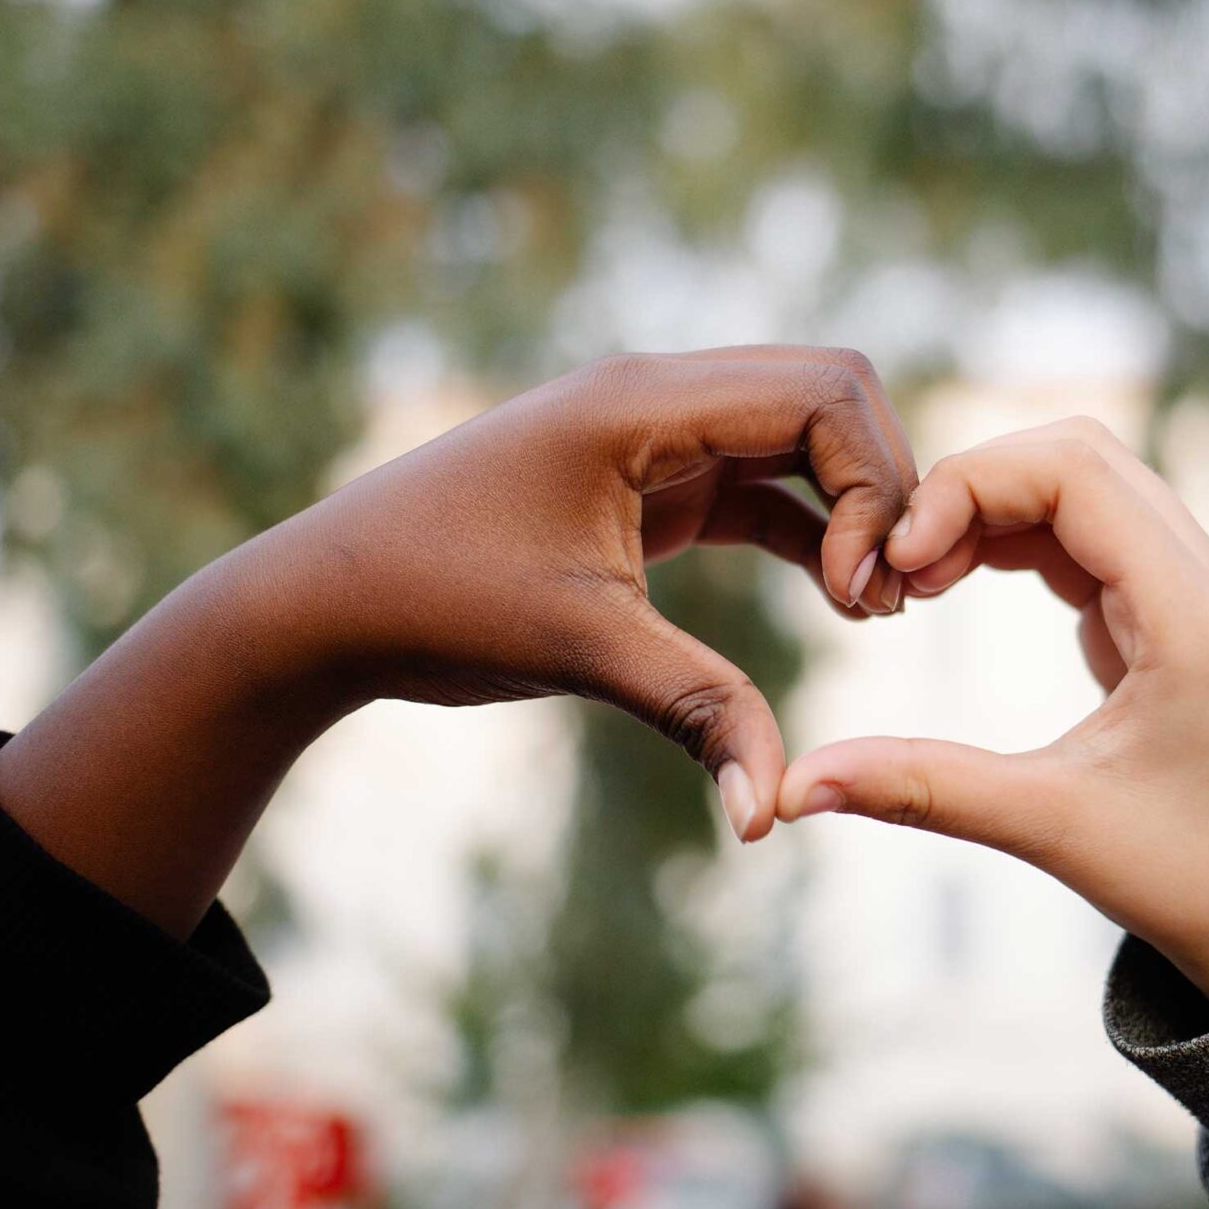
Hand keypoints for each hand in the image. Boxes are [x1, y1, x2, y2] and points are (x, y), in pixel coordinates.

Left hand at [0, 346, 914, 933]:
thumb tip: (771, 815)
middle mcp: (657, 396)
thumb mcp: (578, 649)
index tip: (863, 594)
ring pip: (799, 435)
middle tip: (884, 598)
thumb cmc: (434, 602)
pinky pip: (758, 481)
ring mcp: (653, 434)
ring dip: (849, 507)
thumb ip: (695, 712)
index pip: (822, 394)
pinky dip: (810, 528)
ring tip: (870, 607)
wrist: (324, 602)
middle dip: (879, 487)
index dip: (875, 486)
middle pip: (827, 395)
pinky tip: (836, 599)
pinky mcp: (647, 482)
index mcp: (642, 402)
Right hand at [775, 418, 1208, 1016]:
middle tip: (897, 565)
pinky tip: (953, 580)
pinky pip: (1086, 526)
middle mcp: (1203, 577)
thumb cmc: (1184, 875)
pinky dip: (1013, 534)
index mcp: (1189, 613)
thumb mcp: (1047, 828)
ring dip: (989, 506)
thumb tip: (795, 787)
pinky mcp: (1168, 604)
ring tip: (915, 577)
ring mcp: (1191, 584)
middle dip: (971, 484)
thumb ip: (921, 790)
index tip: (901, 561)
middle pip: (1076, 453)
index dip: (970, 486)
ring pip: (1080, 480)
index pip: (1075, 470)